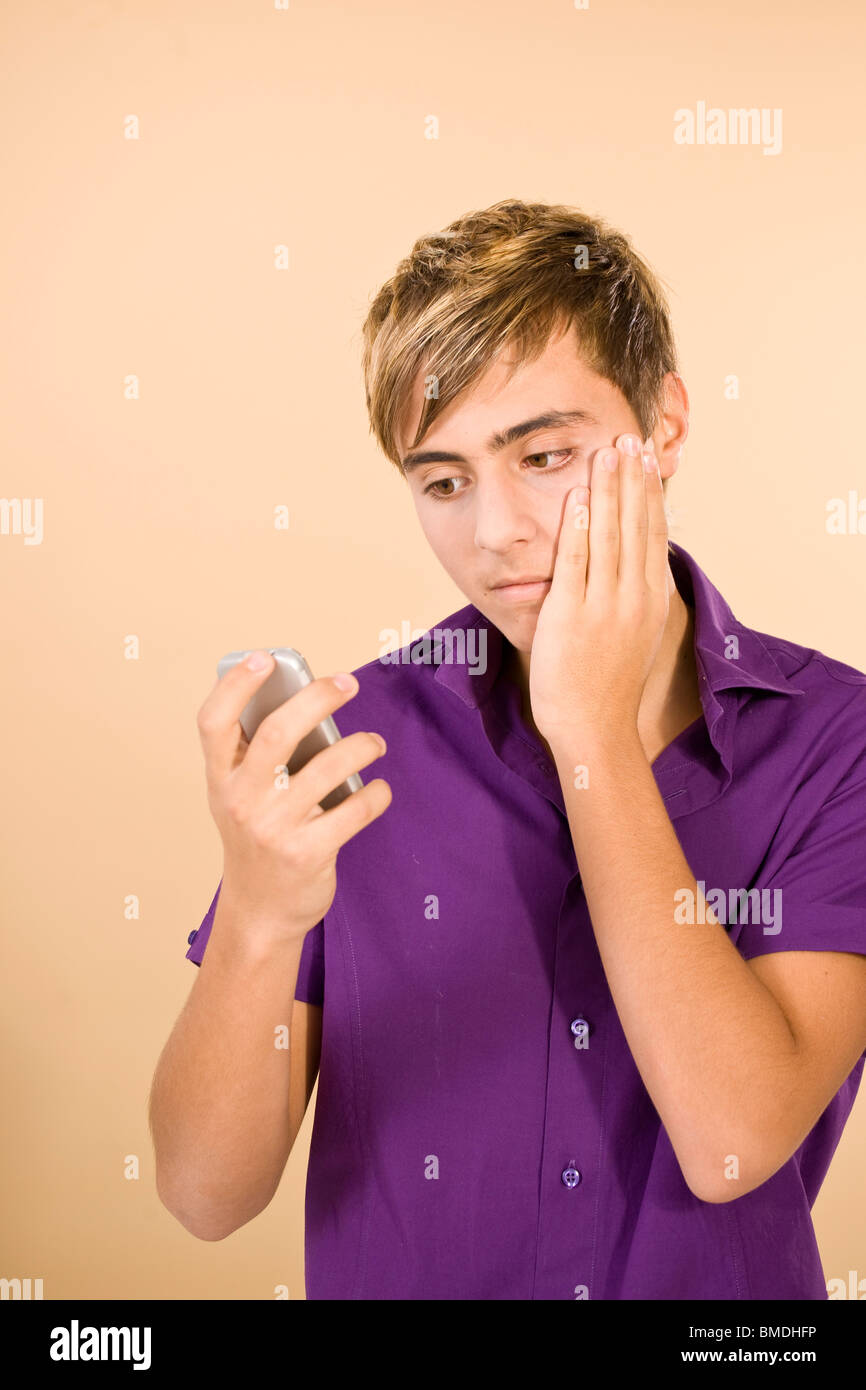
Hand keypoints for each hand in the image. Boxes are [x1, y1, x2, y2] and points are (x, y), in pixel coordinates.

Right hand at [196, 654, 391, 942]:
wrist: (259, 913)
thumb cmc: (255, 842)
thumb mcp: (237, 798)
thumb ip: (255, 756)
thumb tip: (306, 699)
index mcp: (220, 779)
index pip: (213, 722)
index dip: (235, 685)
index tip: (265, 658)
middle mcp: (242, 800)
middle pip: (277, 732)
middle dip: (318, 698)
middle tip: (347, 683)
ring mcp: (273, 828)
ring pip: (327, 766)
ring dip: (361, 745)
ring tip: (374, 742)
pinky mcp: (307, 853)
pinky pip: (354, 809)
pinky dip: (376, 794)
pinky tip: (379, 789)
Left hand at [528, 433, 669, 746]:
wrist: (595, 729)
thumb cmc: (608, 685)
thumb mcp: (636, 634)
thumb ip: (637, 596)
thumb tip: (638, 563)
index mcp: (651, 600)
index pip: (653, 533)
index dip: (649, 493)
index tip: (646, 458)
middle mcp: (634, 597)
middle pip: (635, 525)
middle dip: (631, 478)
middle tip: (628, 437)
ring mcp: (604, 605)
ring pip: (608, 535)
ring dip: (607, 490)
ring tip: (606, 453)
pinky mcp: (571, 615)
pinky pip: (575, 562)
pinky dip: (576, 527)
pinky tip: (575, 496)